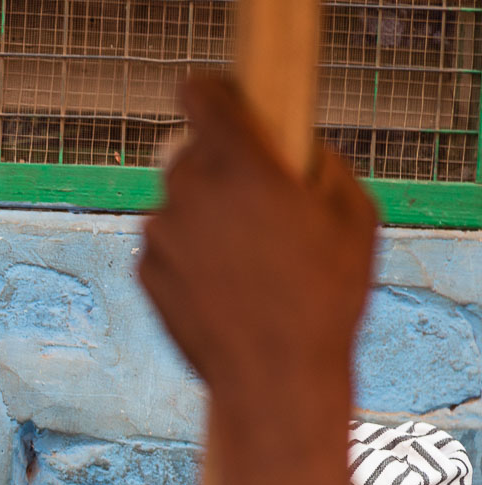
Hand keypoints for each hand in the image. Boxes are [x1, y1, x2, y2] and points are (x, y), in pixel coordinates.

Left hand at [139, 77, 376, 409]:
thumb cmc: (324, 299)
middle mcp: (188, 192)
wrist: (273, 379)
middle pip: (187, 151)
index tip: (222, 101)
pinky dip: (186, 254)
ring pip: (175, 201)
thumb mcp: (353, 218)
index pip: (199, 94)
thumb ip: (320, 167)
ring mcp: (159, 233)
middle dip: (215, 167)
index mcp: (241, 164)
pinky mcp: (142, 271)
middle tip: (254, 203)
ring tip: (246, 259)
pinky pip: (164, 244)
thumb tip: (297, 153)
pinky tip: (222, 286)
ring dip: (201, 215)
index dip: (211, 93)